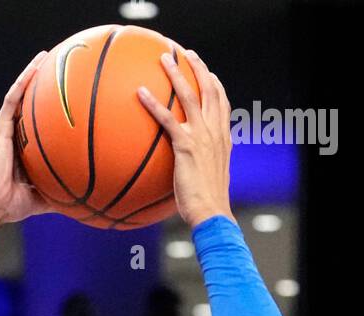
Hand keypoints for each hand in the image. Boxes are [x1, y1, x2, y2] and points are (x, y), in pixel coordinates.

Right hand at [0, 52, 53, 224]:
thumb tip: (81, 200)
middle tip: (58, 71)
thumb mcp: (41, 198)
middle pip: (28, 106)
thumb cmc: (11, 205)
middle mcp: (12, 136)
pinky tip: (36, 66)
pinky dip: (23, 81)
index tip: (64, 101)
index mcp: (20, 150)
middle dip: (41, 88)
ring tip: (46, 57)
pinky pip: (13, 99)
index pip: (35, 125)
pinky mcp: (0, 128)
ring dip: (32, 75)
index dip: (47, 112)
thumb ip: (58, 194)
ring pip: (19, 95)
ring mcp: (5, 129)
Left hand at [137, 48, 233, 229]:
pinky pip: (166, 118)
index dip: (215, 85)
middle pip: (209, 90)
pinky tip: (140, 93)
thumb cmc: (207, 204)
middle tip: (187, 55)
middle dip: (199, 68)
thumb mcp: (209, 180)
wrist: (211, 212)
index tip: (207, 73)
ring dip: (176, 74)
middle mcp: (215, 132)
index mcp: (223, 138)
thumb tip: (188, 171)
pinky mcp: (185, 145)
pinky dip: (153, 103)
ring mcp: (201, 136)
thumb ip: (201, 167)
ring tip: (164, 59)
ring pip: (189, 95)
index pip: (222, 104)